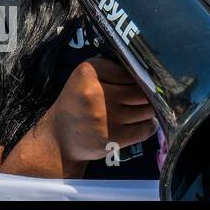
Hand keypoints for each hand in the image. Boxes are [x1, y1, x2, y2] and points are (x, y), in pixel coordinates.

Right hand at [37, 57, 156, 172]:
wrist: (58, 139)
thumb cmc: (78, 104)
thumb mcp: (87, 79)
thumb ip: (114, 71)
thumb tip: (151, 74)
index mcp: (89, 73)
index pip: (131, 71)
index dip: (136, 79)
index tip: (131, 85)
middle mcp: (96, 94)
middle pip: (142, 91)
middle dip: (146, 96)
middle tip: (139, 101)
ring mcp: (104, 118)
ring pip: (147, 110)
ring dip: (147, 111)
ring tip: (137, 112)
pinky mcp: (111, 138)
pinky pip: (146, 129)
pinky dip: (149, 126)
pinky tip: (139, 124)